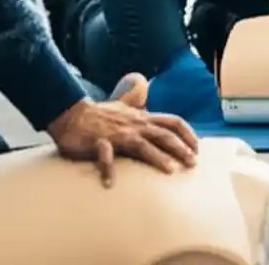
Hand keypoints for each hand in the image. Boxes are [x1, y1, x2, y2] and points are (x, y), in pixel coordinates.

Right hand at [46, 83, 199, 187]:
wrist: (71, 115)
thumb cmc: (101, 114)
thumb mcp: (125, 106)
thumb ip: (138, 101)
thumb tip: (146, 86)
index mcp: (143, 118)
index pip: (173, 122)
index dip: (188, 134)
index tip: (197, 148)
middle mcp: (135, 125)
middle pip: (164, 135)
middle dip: (181, 148)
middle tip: (193, 163)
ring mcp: (117, 134)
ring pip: (142, 145)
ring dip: (157, 158)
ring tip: (170, 171)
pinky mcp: (98, 142)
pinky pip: (104, 156)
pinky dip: (107, 169)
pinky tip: (109, 183)